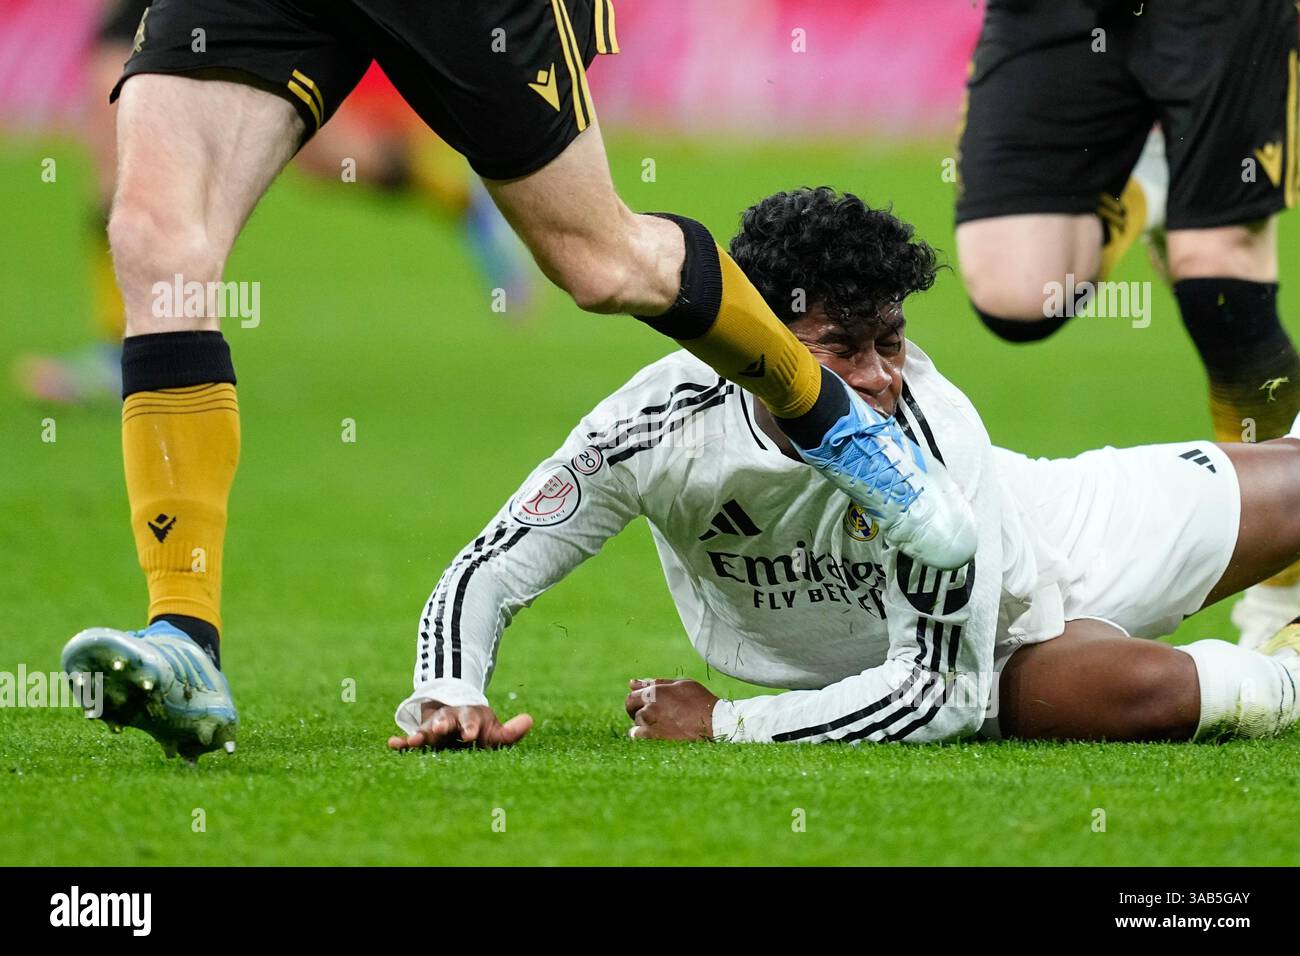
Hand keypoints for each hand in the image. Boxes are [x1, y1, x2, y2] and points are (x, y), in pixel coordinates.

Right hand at [387, 700, 532, 750]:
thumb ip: (510, 731)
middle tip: (440, 729)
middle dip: (443, 725)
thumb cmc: (478, 727)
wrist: (455, 711)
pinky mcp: (422, 735)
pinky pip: (409, 739)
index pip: (471, 721)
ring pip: (426, 729)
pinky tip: (392, 744)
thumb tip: (530, 720)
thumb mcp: (494, 729)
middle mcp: (450, 719)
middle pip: (446, 721)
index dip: (470, 727)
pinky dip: (401, 742)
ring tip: (413, 740)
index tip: (471, 734)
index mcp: (469, 717)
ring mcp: (433, 726)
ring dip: (420, 734)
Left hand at [624, 678, 717, 740]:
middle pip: (631, 709)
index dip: (637, 700)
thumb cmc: (699, 700)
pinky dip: (643, 736)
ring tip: (663, 723)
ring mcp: (650, 725)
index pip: (632, 696)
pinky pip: (638, 737)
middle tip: (652, 713)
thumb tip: (632, 682)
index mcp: (654, 692)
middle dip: (637, 710)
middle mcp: (649, 708)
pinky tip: (656, 734)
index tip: (644, 703)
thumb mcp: (679, 684)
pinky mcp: (654, 739)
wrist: (713, 723)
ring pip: (637, 723)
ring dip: (644, 723)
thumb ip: (654, 683)